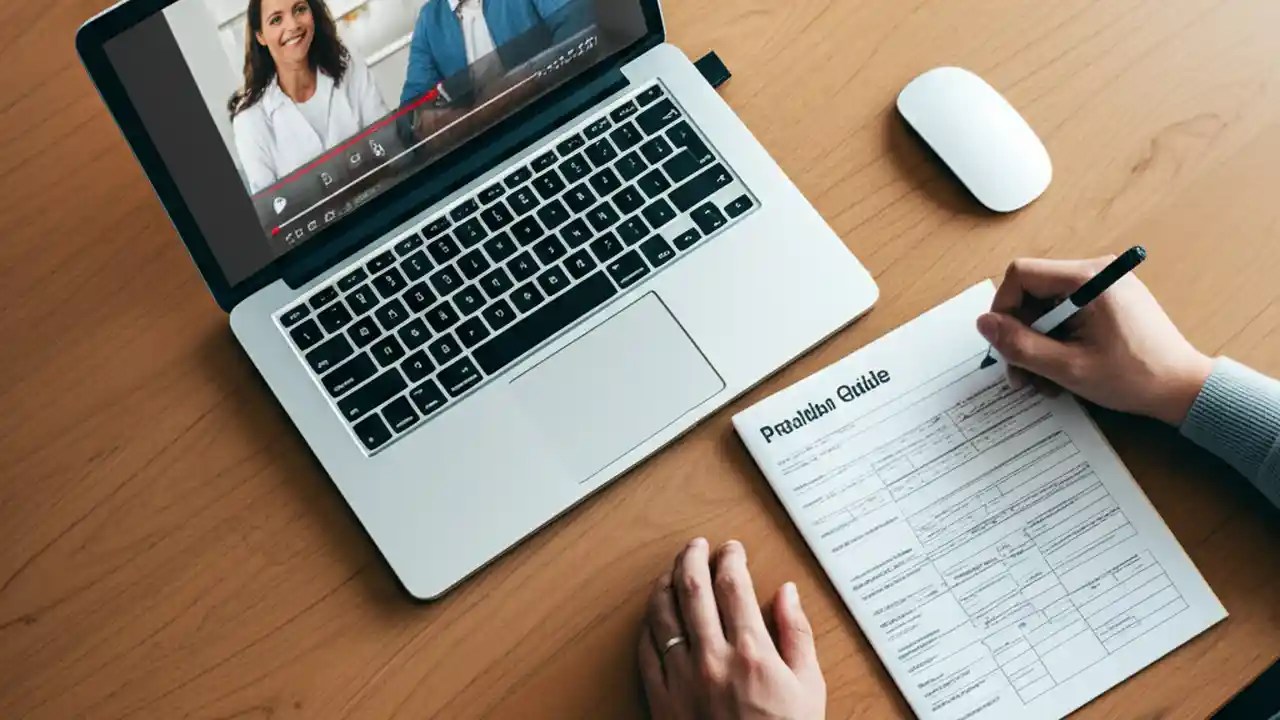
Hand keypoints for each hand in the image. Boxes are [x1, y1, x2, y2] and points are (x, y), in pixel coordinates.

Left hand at [638, 538, 825, 719]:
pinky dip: (648, 625)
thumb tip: (788, 593)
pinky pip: (646, 651)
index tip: (731, 549)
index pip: (733, 585)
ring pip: (662, 614)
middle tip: (696, 546)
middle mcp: (712, 659)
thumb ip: (797, 635)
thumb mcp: (809, 688)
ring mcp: (682, 678)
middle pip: (692, 588)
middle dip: (692, 557)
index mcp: (752, 652)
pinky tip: (655, 615)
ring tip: (672, 572)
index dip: (730, 558)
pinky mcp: (661, 700)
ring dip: (665, 584)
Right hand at [977, 256, 1212, 424]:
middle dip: (1020, 335)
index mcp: (1089, 279)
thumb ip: (1021, 345)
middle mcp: (1096, 272)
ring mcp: (1104, 286)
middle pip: (1032, 293)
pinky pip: (1066, 314)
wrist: (1184, 389)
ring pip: (1046, 307)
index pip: (1022, 274)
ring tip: (1043, 380)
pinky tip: (1061, 370)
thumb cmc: (1136, 378)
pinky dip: (1056, 341)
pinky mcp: (1108, 301)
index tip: (1003, 342)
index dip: (1003, 308)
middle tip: (1021, 374)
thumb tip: (984, 324)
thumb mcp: (1068, 368)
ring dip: (1037, 344)